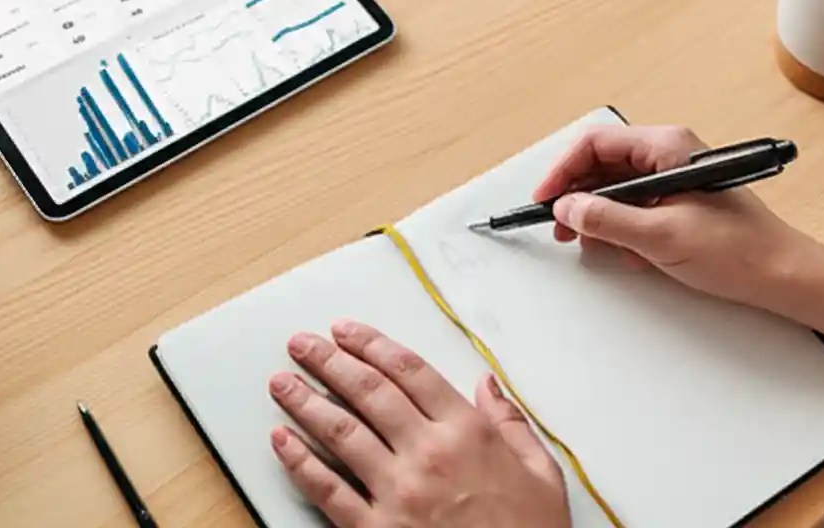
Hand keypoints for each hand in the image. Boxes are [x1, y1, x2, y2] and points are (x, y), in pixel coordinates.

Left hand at [268, 321, 570, 527]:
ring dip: (305, 402)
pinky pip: (329, 490)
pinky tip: (281, 441)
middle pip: (368, 392)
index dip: (373, 345)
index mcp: (469, 432)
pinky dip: (300, 462)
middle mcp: (429, 454)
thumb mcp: (541, 473)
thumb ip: (512, 423)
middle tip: (302, 345)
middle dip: (329, 362)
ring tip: (282, 382)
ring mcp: (398, 493)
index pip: (410, 371)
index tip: (346, 331)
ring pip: (341, 432)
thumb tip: (488, 383)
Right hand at [533, 124, 808, 307]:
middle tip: (559, 227)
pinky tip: (629, 253)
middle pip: (603, 164)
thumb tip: (567, 208)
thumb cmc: (736, 251)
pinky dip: (622, 228)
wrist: (781, 275)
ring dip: (599, 216)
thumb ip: (607, 220)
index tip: (545, 200)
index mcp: (668, 147)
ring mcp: (674, 178)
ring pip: (616, 188)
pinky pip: (635, 207)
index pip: (596, 144)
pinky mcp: (679, 202)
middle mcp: (669, 155)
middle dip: (577, 197)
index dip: (563, 171)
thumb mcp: (660, 237)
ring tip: (593, 244)